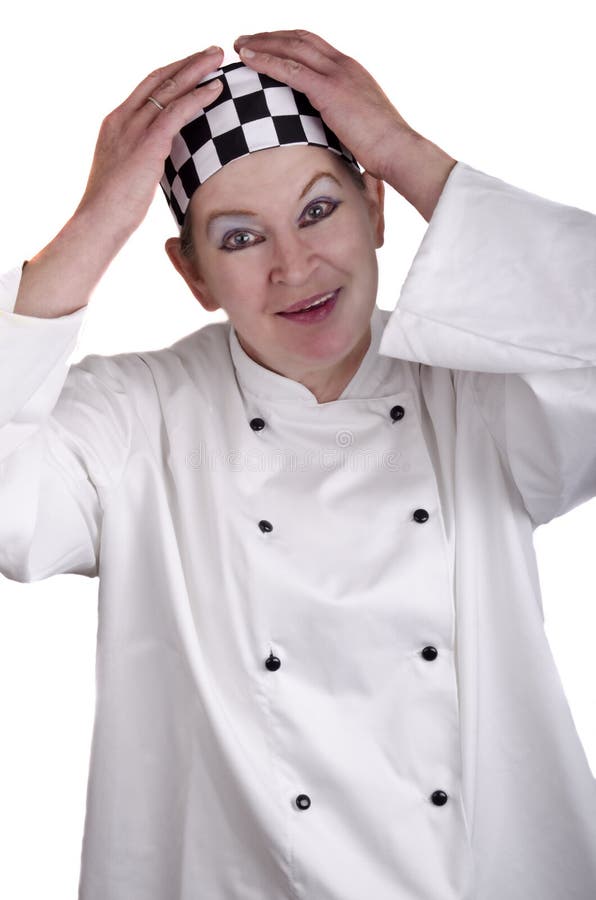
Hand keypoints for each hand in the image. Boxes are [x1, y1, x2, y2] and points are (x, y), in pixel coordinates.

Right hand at [75, 46, 224, 237]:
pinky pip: (177, 111)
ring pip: (170, 89)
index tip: (192, 65)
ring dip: (197, 70)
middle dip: (187, 63)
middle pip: (159, 80)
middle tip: (212, 52)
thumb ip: (143, 160)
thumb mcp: (127, 175)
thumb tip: (161, 164)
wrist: (98, 221)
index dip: (171, 74)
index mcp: (115, 125)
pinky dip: (198, 97)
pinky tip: (216, 88)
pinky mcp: (147, 143)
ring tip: (218, 58)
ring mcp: (133, 129)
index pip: (146, 88)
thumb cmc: (113, 209)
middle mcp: (122, 120)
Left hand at [233, 30, 416, 182]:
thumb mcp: (360, 123)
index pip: (314, 45)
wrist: (398, 149)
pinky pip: (290, 69)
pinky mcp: (329, 90)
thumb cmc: (384, 147)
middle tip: (246, 41)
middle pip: (300, 38)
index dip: (288, 42)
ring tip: (239, 46)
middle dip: (271, 36)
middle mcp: (343, 65)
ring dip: (262, 44)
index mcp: (351, 71)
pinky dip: (266, 61)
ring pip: (292, 47)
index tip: (268, 45)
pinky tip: (248, 60)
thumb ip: (343, 117)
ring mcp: (337, 74)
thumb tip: (330, 132)